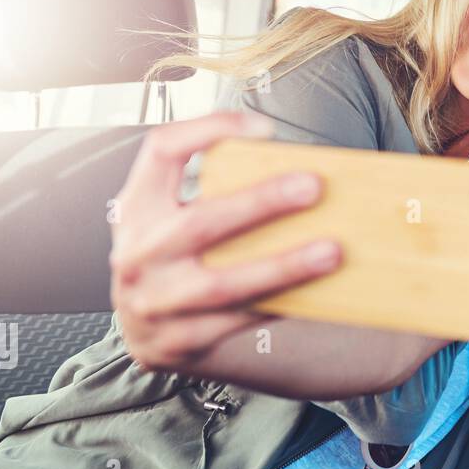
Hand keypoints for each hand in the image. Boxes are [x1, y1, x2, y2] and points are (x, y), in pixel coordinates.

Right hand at [110, 111, 342, 372]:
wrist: (144, 328)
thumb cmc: (176, 255)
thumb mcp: (171, 216)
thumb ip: (212, 192)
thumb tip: (298, 173)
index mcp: (136, 205)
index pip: (160, 150)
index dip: (208, 130)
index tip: (265, 127)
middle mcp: (137, 251)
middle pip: (200, 222)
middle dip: (260, 202)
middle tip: (314, 186)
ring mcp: (151, 301)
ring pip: (221, 284)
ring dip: (282, 266)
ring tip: (331, 251)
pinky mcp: (175, 341)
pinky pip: (234, 322)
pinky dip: (275, 304)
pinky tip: (312, 292)